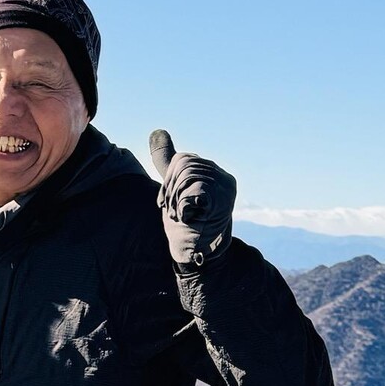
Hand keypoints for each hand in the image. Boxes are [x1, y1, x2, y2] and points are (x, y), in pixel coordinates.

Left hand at [150, 129, 235, 267]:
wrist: (194, 254)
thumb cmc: (185, 223)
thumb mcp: (173, 186)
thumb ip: (167, 160)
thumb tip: (158, 131)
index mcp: (216, 174)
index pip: (183, 160)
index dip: (171, 181)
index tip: (174, 203)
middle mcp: (226, 179)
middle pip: (184, 164)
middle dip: (171, 190)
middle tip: (178, 212)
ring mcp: (226, 189)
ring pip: (186, 175)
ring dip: (176, 199)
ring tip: (185, 216)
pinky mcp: (223, 199)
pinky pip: (191, 189)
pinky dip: (183, 205)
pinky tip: (190, 217)